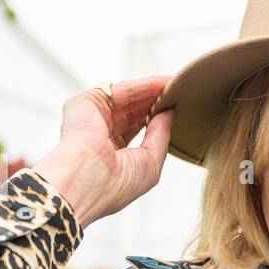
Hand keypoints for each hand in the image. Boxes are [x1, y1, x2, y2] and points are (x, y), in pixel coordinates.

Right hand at [32, 76, 174, 226]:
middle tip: (183, 92)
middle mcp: (100, 133)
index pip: (137, 128)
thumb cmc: (115, 184)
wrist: (86, 180)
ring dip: (154, 91)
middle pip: (134, 110)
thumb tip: (170, 113)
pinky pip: (122, 90)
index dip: (157, 118)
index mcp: (111, 153)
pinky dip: (145, 86)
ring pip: (129, 98)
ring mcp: (92, 117)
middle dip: (158, 101)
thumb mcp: (150, 162)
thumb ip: (160, 135)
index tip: (179, 109)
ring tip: (179, 84)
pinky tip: (165, 84)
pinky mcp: (87, 102)